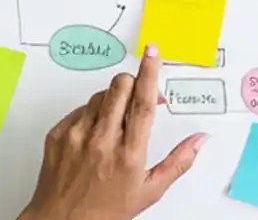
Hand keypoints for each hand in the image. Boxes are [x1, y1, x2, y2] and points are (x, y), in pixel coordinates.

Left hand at [18, 45, 206, 219]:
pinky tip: (96, 132)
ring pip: (100, 95)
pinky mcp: (58, 135)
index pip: (142, 102)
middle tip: (140, 93)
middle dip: (133, 82)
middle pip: (120, 88)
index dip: (150, 73)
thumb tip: (199, 140)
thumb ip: (178, 162)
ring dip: (114, 99)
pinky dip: (92, 113)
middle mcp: (101, 141)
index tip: (153, 53)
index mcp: (129, 153)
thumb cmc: (104, 211)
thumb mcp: (149, 191)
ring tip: (117, 121)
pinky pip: (80, 109)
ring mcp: (76, 136)